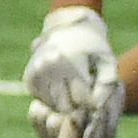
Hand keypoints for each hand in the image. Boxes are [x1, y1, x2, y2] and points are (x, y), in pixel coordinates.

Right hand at [24, 5, 124, 137]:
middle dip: (79, 106)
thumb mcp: (107, 61)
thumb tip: (96, 107)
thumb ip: (106, 84)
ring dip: (67, 105)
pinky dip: (55, 102)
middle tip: (89, 98)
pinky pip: (44, 102)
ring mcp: (36, 73)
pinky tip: (66, 90)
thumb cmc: (94, 48)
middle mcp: (49, 66)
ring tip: (79, 91)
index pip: (82, 98)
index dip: (93, 101)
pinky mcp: (29, 80)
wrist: (70, 30)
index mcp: (70, 59)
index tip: (99, 97)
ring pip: (53, 106)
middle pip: (65, 105)